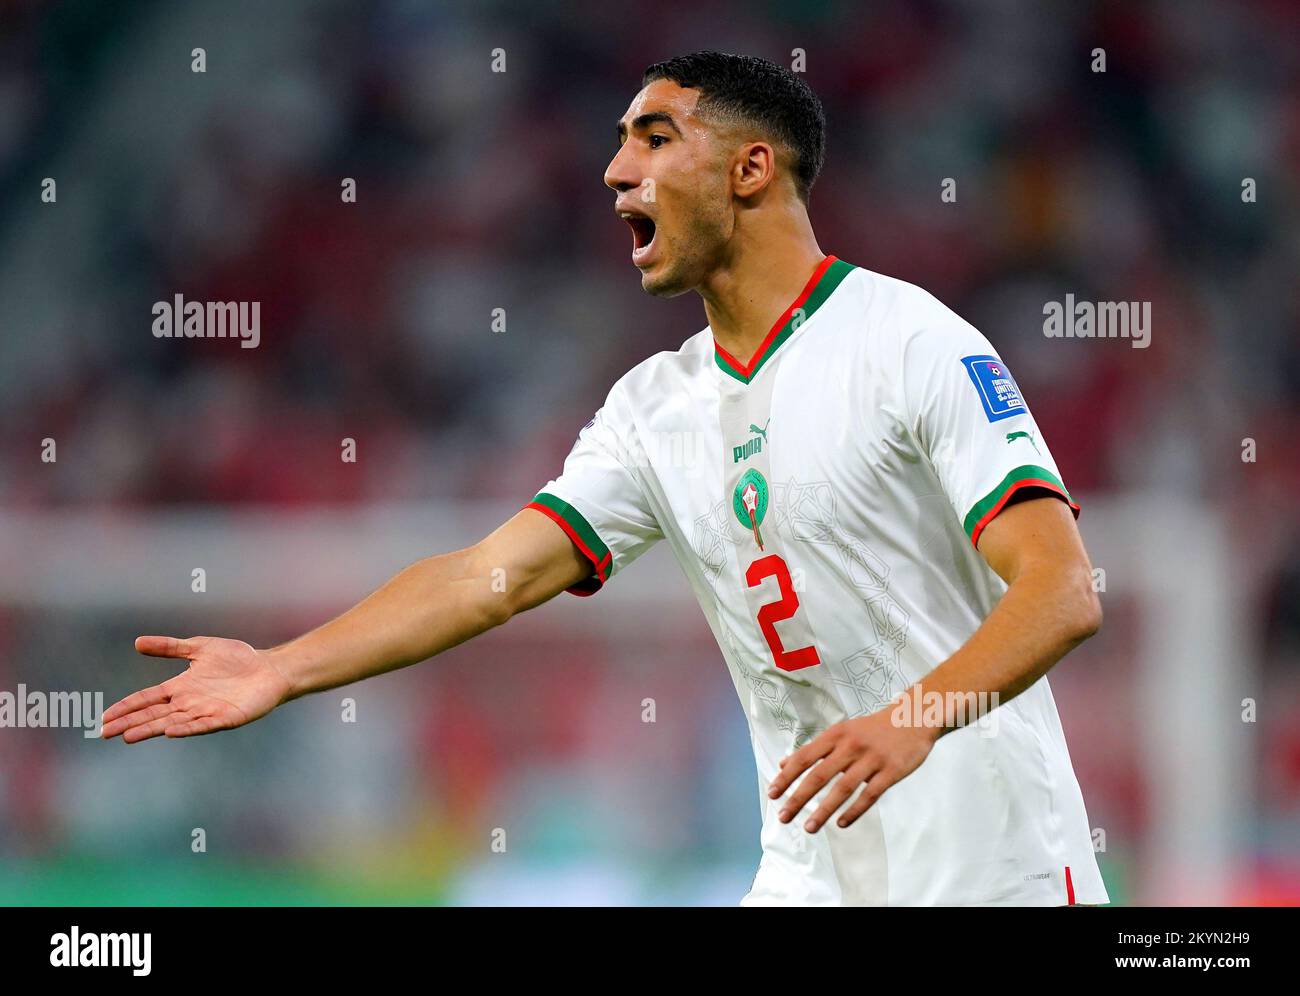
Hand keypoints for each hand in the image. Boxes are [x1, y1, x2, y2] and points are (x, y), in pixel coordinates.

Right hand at [101, 635, 293, 742]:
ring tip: (129, 736)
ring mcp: (206, 712)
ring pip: (172, 723)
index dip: (126, 707)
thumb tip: (137, 642)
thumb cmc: (237, 658)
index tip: (104, 717)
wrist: (269, 668)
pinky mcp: (226, 717)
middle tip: (105, 733)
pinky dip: (187, 729)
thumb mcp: (199, 648)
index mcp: (180, 687)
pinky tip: (171, 732)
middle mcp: (189, 703)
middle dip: (130, 723)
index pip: (146, 699)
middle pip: (153, 715)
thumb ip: (170, 647)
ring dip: (151, 729)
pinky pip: (203, 725)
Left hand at [767, 707, 936, 832]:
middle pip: (819, 775)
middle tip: (783, 817)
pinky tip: (841, 823)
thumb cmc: (872, 729)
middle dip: (798, 798)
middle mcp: (850, 746)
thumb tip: (785, 764)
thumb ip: (814, 749)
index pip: (804, 757)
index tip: (772, 794)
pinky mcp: (891, 771)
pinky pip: (870, 795)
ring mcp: (871, 759)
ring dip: (823, 810)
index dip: (787, 776)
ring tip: (809, 827)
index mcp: (835, 735)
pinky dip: (854, 811)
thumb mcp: (841, 732)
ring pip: (843, 788)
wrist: (913, 718)